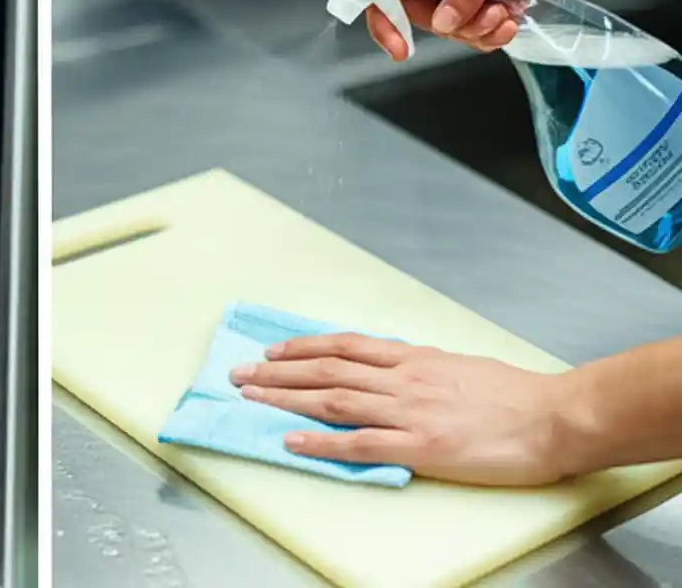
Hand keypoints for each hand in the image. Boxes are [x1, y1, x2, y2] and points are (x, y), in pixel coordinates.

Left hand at [229, 334, 575, 485]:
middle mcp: (403, 379)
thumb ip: (420, 368)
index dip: (303, 347)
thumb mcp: (459, 366)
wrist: (553, 417)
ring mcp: (409, 412)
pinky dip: (320, 441)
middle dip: (278, 371)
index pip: (344, 347)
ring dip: (286, 398)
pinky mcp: (419, 447)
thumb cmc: (514, 395)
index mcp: (414, 359)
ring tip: (251, 398)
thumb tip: (392, 368)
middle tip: (240, 373)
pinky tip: (291, 440)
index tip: (272, 349)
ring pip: (333, 400)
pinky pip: (359, 443)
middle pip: (326, 370)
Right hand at [369, 0, 615, 59]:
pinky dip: (492, 34)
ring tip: (506, 17)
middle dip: (454, 24)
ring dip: (478, 31)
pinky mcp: (491, 0)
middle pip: (424, 12)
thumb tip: (443, 21)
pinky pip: (476, 31)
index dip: (388, 13)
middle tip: (486, 18)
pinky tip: (513, 19)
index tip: (399, 44)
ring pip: (452, 26)